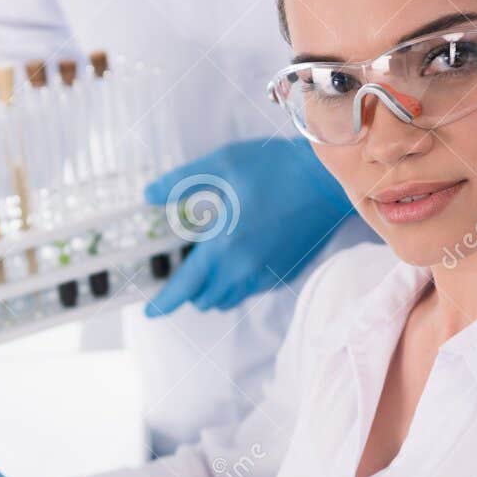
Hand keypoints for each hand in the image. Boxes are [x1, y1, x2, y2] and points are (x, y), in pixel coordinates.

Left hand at [144, 136, 353, 315]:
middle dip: (188, 292)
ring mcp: (266, 275)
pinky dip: (236, 284)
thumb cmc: (275, 168)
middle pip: (205, 300)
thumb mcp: (221, 164)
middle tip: (182, 270)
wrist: (329, 179)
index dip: (164, 302)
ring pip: (229, 299)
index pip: (185, 287)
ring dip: (212, 290)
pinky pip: (250, 291)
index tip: (148, 312)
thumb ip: (180, 182)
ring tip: (208, 265)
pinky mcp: (284, 273)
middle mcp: (244, 270)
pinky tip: (239, 257)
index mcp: (223, 247)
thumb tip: (148, 195)